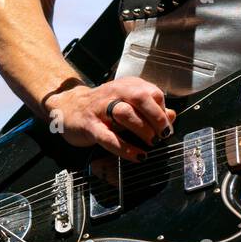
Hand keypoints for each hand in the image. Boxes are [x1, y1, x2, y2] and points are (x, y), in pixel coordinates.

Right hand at [45, 76, 177, 161]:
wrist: (68, 106)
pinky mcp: (90, 125)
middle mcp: (115, 93)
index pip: (152, 93)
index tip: (167, 126)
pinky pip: (109, 137)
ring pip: (125, 114)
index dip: (163, 110)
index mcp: (128, 86)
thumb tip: (172, 115)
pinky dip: (125, 148)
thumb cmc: (103, 107)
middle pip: (141, 98)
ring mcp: (101, 108)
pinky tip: (137, 155)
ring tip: (152, 143)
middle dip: (157, 117)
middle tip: (164, 134)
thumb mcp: (128, 103)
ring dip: (143, 129)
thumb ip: (151, 109)